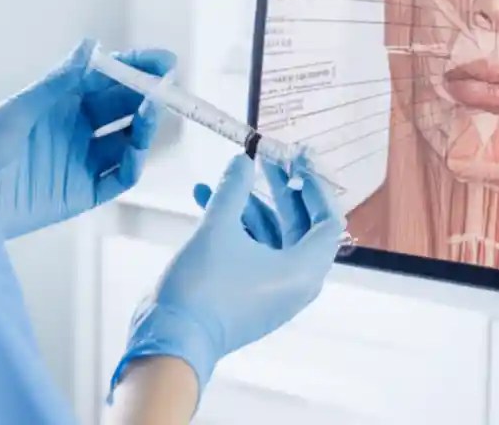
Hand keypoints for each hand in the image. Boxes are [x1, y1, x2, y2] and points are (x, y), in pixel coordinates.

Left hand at [0, 39, 175, 238]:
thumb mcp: (19, 110)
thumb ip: (60, 82)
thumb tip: (92, 44)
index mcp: (57, 102)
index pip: (106, 80)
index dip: (136, 68)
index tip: (164, 60)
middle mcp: (72, 129)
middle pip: (122, 108)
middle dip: (147, 94)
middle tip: (169, 84)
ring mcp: (78, 161)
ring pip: (126, 142)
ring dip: (144, 127)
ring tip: (154, 111)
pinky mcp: (80, 194)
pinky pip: (117, 179)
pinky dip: (133, 165)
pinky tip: (137, 149)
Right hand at [110, 154, 343, 399]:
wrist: (171, 338)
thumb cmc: (203, 289)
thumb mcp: (218, 227)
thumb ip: (234, 188)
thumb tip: (242, 162)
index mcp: (303, 271)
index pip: (327, 221)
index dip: (314, 187)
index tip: (298, 161)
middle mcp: (295, 283)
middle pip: (299, 226)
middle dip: (280, 190)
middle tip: (266, 160)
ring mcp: (272, 291)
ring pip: (271, 237)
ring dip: (249, 205)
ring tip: (228, 178)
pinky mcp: (249, 295)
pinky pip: (253, 252)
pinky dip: (235, 226)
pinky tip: (207, 199)